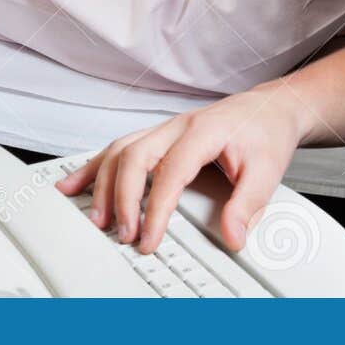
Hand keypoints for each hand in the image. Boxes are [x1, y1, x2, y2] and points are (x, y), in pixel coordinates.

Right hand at [55, 82, 308, 253]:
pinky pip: (118, 148)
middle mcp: (177, 126)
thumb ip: (249, 204)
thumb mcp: (269, 169)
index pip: (170, 170)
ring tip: (97, 217)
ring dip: (103, 183)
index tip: (150, 238)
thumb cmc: (266, 131)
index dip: (156, 207)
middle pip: (135, 154)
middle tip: (124, 232)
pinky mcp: (158, 136)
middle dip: (122, 197)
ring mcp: (164, 129)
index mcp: (203, 131)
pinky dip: (94, 167)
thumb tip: (232, 237)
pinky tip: (74, 184)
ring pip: (120, 149)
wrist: (270, 106)